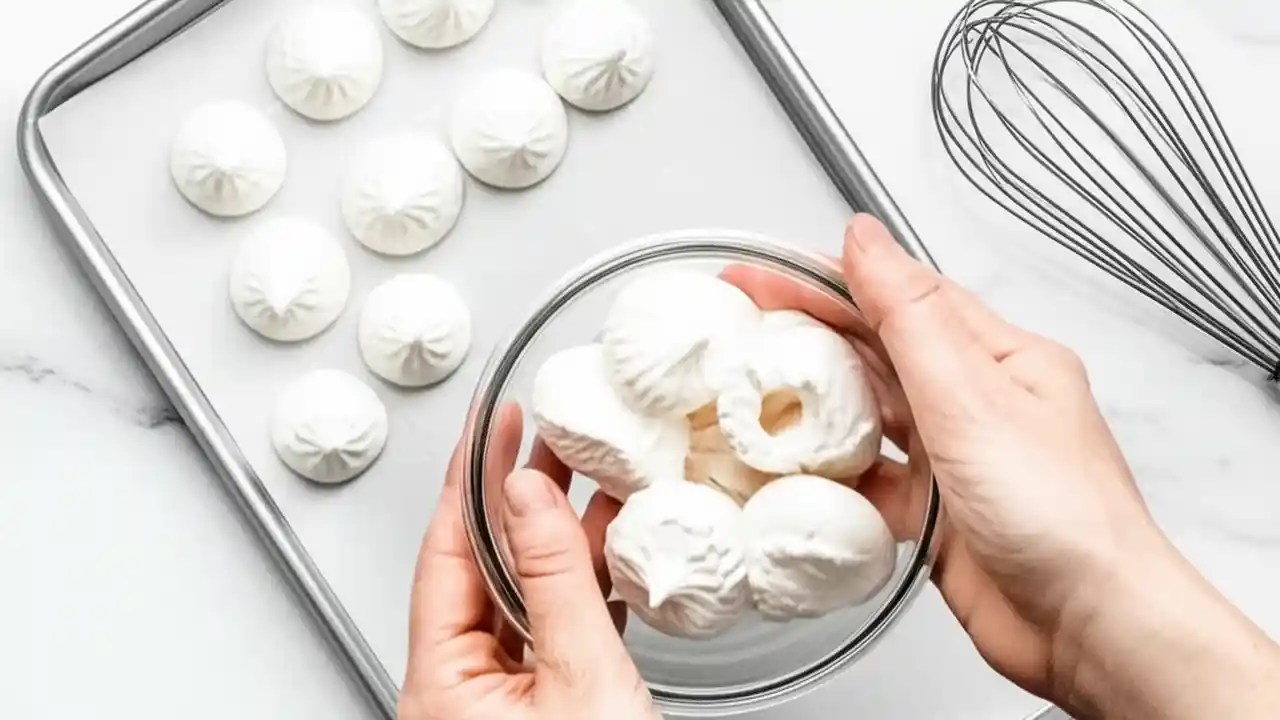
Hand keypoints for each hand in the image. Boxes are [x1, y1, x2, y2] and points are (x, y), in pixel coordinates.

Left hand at [398, 404, 658, 719]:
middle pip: (481, 567)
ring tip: (590, 483)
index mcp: (441, 683)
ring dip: (560, 542)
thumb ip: (553, 580)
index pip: (444, 550)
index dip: (470, 477)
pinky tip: (609, 553)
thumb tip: (528, 496)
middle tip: (548, 440)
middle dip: (520, 499)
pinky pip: (551, 631)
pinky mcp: (542, 711)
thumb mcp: (580, 673)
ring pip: (521, 598)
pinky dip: (581, 588)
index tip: (493, 422)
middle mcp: (459, 691)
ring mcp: (498, 703)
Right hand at [725, 214, 1279, 718]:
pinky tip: (801, 475)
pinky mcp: (938, 516)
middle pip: (877, 353)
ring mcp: (956, 461)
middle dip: (807, 335)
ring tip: (755, 394)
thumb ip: (910, 319)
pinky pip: (872, 482)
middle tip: (740, 327)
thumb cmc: (1066, 517)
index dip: (825, 280)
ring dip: (816, 406)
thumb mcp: (973, 398)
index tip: (763, 273)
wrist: (1091, 629)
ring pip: (870, 416)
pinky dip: (834, 478)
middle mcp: (978, 402)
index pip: (898, 297)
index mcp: (1001, 357)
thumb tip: (866, 241)